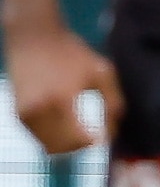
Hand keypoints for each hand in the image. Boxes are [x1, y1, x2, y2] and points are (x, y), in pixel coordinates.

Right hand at [6, 23, 122, 154]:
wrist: (34, 38)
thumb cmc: (71, 53)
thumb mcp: (100, 71)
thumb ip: (112, 101)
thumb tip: (113, 131)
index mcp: (61, 99)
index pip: (78, 137)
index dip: (95, 142)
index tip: (106, 137)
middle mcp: (39, 111)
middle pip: (63, 148)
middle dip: (81, 146)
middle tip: (95, 136)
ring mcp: (25, 115)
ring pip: (49, 147)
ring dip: (67, 145)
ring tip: (82, 130)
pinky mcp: (18, 115)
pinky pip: (39, 137)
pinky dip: (54, 137)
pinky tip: (67, 123)